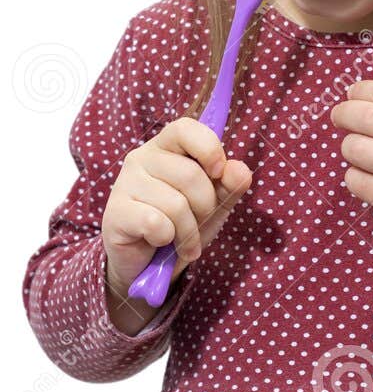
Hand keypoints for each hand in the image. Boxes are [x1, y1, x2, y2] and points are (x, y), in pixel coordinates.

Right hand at [102, 117, 253, 298]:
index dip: (209, 149)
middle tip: (199, 222)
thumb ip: (230, 184)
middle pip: (190, 174)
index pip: (185, 128)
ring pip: (175, 204)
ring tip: (183, 239)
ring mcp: (124, 184)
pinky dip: (167, 238)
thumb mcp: (215, 203)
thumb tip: (239, 169)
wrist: (147, 263)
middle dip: (205, 206)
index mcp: (167, 147)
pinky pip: (155, 223)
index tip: (218, 173)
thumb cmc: (182, 224)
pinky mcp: (115, 213)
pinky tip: (160, 242)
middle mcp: (141, 158)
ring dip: (188, 230)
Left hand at [331, 80, 372, 246]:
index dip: (362, 90)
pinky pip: (361, 184)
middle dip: (344, 113)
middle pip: (365, 118)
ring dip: (349, 145)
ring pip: (357, 150)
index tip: (352, 93)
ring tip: (356, 147)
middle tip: (339, 116)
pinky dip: (354, 176)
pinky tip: (363, 173)